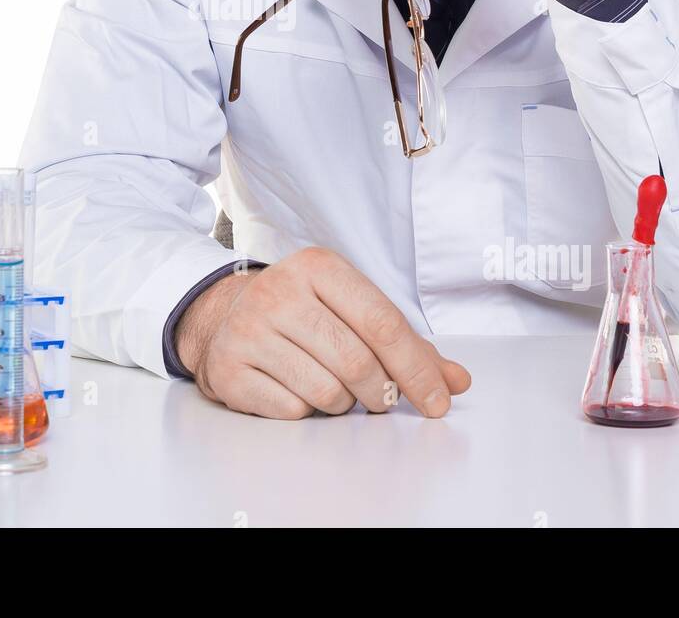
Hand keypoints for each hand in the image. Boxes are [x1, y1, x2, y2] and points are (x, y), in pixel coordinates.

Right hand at [174, 247, 471, 418]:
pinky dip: (304, 410)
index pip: (382, 322)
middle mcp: (279, 292)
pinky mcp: (228, 368)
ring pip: (326, 392)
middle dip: (381, 393)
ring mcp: (248, 329)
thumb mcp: (350, 309)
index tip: (438, 402)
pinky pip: (291, 411)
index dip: (417, 368)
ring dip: (341, 403)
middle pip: (357, 362)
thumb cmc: (302, 314)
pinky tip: (294, 388)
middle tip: (382, 400)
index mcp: (317, 266)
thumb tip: (457, 381)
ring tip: (330, 385)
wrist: (222, 316)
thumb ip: (406, 344)